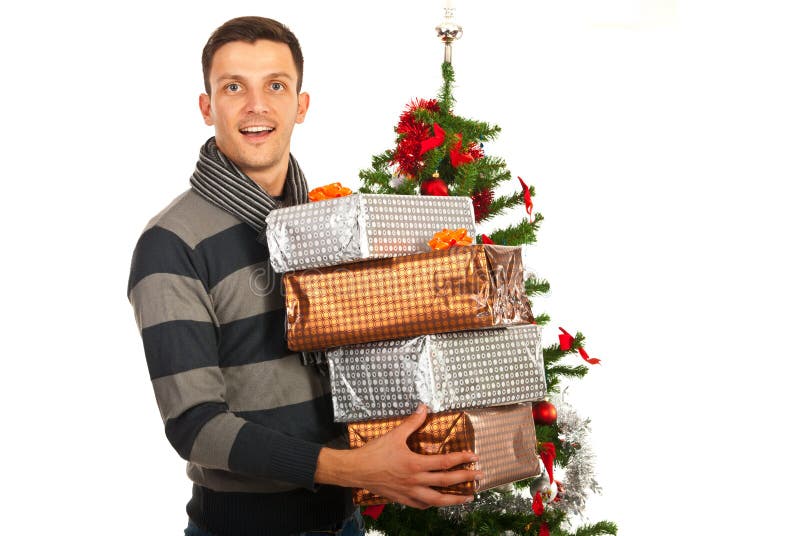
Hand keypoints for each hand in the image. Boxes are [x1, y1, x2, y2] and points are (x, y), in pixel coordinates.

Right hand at [316, 404, 482, 508]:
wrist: (356, 470)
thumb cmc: (374, 452)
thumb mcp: (394, 434)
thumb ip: (412, 422)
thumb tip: (423, 407)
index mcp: (415, 464)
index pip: (445, 463)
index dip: (462, 459)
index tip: (474, 457)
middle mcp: (415, 481)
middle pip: (446, 482)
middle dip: (466, 478)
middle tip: (480, 476)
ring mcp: (410, 493)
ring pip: (437, 500)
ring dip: (455, 499)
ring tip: (468, 497)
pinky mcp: (403, 500)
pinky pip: (422, 505)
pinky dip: (433, 504)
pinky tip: (438, 502)